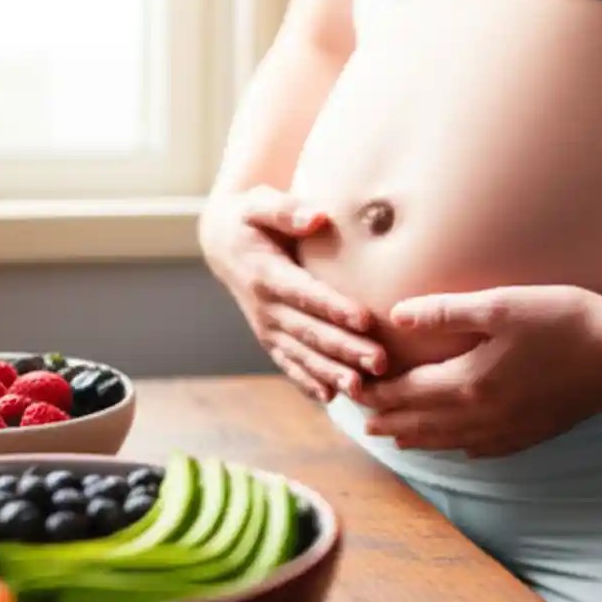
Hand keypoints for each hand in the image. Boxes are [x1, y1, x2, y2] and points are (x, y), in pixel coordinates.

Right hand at [200, 185, 387, 400]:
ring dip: (331, 372)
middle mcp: (265, 306)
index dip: (333, 307)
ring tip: (360, 388)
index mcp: (266, 273)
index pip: (304, 293)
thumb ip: (287, 210)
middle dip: (344, 348)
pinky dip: (307, 382)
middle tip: (379, 361)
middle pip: (309, 331)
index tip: (364, 318)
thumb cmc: (250, 218)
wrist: (222, 243)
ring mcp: (267, 327)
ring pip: (302, 354)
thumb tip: (317, 218)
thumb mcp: (260, 203)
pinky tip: (330, 398)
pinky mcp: (271, 338)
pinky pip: (289, 364)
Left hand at [355, 285, 601, 457]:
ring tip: (394, 438)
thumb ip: (446, 312)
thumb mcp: (501, 305)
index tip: (351, 389)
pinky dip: (461, 448)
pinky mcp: (534, 432)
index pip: (407, 392)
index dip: (377, 392)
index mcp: (469, 383)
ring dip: (418, 438)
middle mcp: (484, 415)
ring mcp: (510, 429)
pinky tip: (458, 448)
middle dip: (389, 420)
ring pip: (450, 441)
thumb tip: (397, 315)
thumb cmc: (565, 320)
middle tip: (361, 420)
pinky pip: (486, 449)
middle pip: (422, 423)